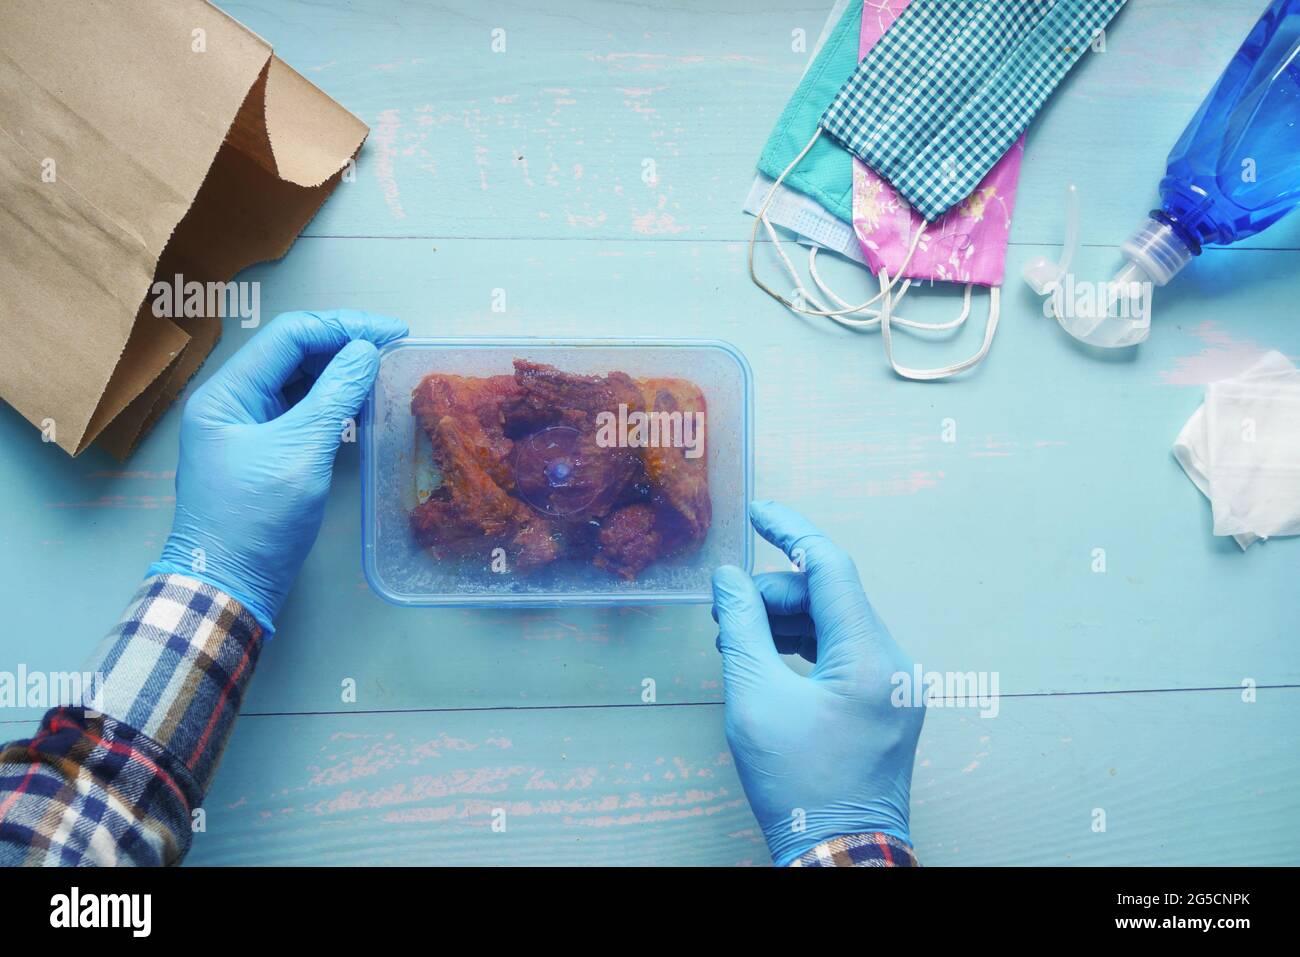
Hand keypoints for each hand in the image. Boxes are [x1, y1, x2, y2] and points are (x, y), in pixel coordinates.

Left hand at [151, 310, 407, 631]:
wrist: (228, 586)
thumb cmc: (256, 521)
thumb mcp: (301, 454)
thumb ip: (334, 397)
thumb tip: (366, 351)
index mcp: (227, 394)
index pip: (289, 336)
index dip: (344, 327)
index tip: (393, 333)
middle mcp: (232, 402)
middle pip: (292, 352)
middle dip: (343, 344)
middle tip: (394, 347)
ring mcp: (245, 426)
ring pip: (297, 379)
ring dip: (340, 371)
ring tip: (383, 370)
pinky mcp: (262, 450)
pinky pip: (299, 410)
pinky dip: (332, 401)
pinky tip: (360, 402)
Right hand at [711, 500, 923, 865]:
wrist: (840, 855)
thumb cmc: (798, 785)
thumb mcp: (754, 699)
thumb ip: (741, 627)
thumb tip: (727, 577)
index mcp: (870, 656)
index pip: (829, 566)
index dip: (790, 531)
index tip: (757, 511)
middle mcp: (894, 662)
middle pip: (829, 597)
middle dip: (773, 596)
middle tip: (724, 617)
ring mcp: (897, 685)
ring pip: (837, 624)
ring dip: (787, 622)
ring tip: (737, 640)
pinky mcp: (889, 704)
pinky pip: (846, 654)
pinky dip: (806, 648)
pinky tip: (768, 659)